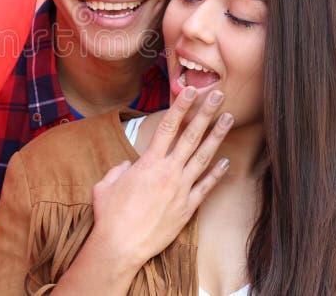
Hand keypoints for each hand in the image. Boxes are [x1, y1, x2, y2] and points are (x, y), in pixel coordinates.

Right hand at [89, 87, 232, 270]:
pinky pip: (206, 187)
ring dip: (217, 136)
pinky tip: (226, 161)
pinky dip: (217, 173)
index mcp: (147, 163)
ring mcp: (180, 190)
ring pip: (204, 158)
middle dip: (205, 113)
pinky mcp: (187, 208)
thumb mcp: (106, 184)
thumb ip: (119, 169)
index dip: (180, 106)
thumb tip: (128, 165)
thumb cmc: (109, 214)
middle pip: (191, 136)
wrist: (120, 245)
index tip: (190, 90)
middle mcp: (167, 172)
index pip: (167, 127)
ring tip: (229, 118)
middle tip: (219, 96)